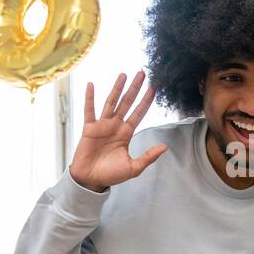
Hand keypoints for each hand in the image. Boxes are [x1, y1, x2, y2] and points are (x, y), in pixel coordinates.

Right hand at [68, 71, 167, 191]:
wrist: (91, 180)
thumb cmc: (111, 175)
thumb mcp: (133, 168)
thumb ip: (148, 156)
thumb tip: (165, 146)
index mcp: (127, 133)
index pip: (139, 113)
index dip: (146, 100)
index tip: (153, 87)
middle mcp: (116, 126)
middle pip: (127, 102)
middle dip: (135, 88)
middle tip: (142, 73)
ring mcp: (102, 125)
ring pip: (111, 102)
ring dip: (117, 88)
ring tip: (123, 74)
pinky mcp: (89, 128)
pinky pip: (89, 110)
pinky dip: (89, 98)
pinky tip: (91, 85)